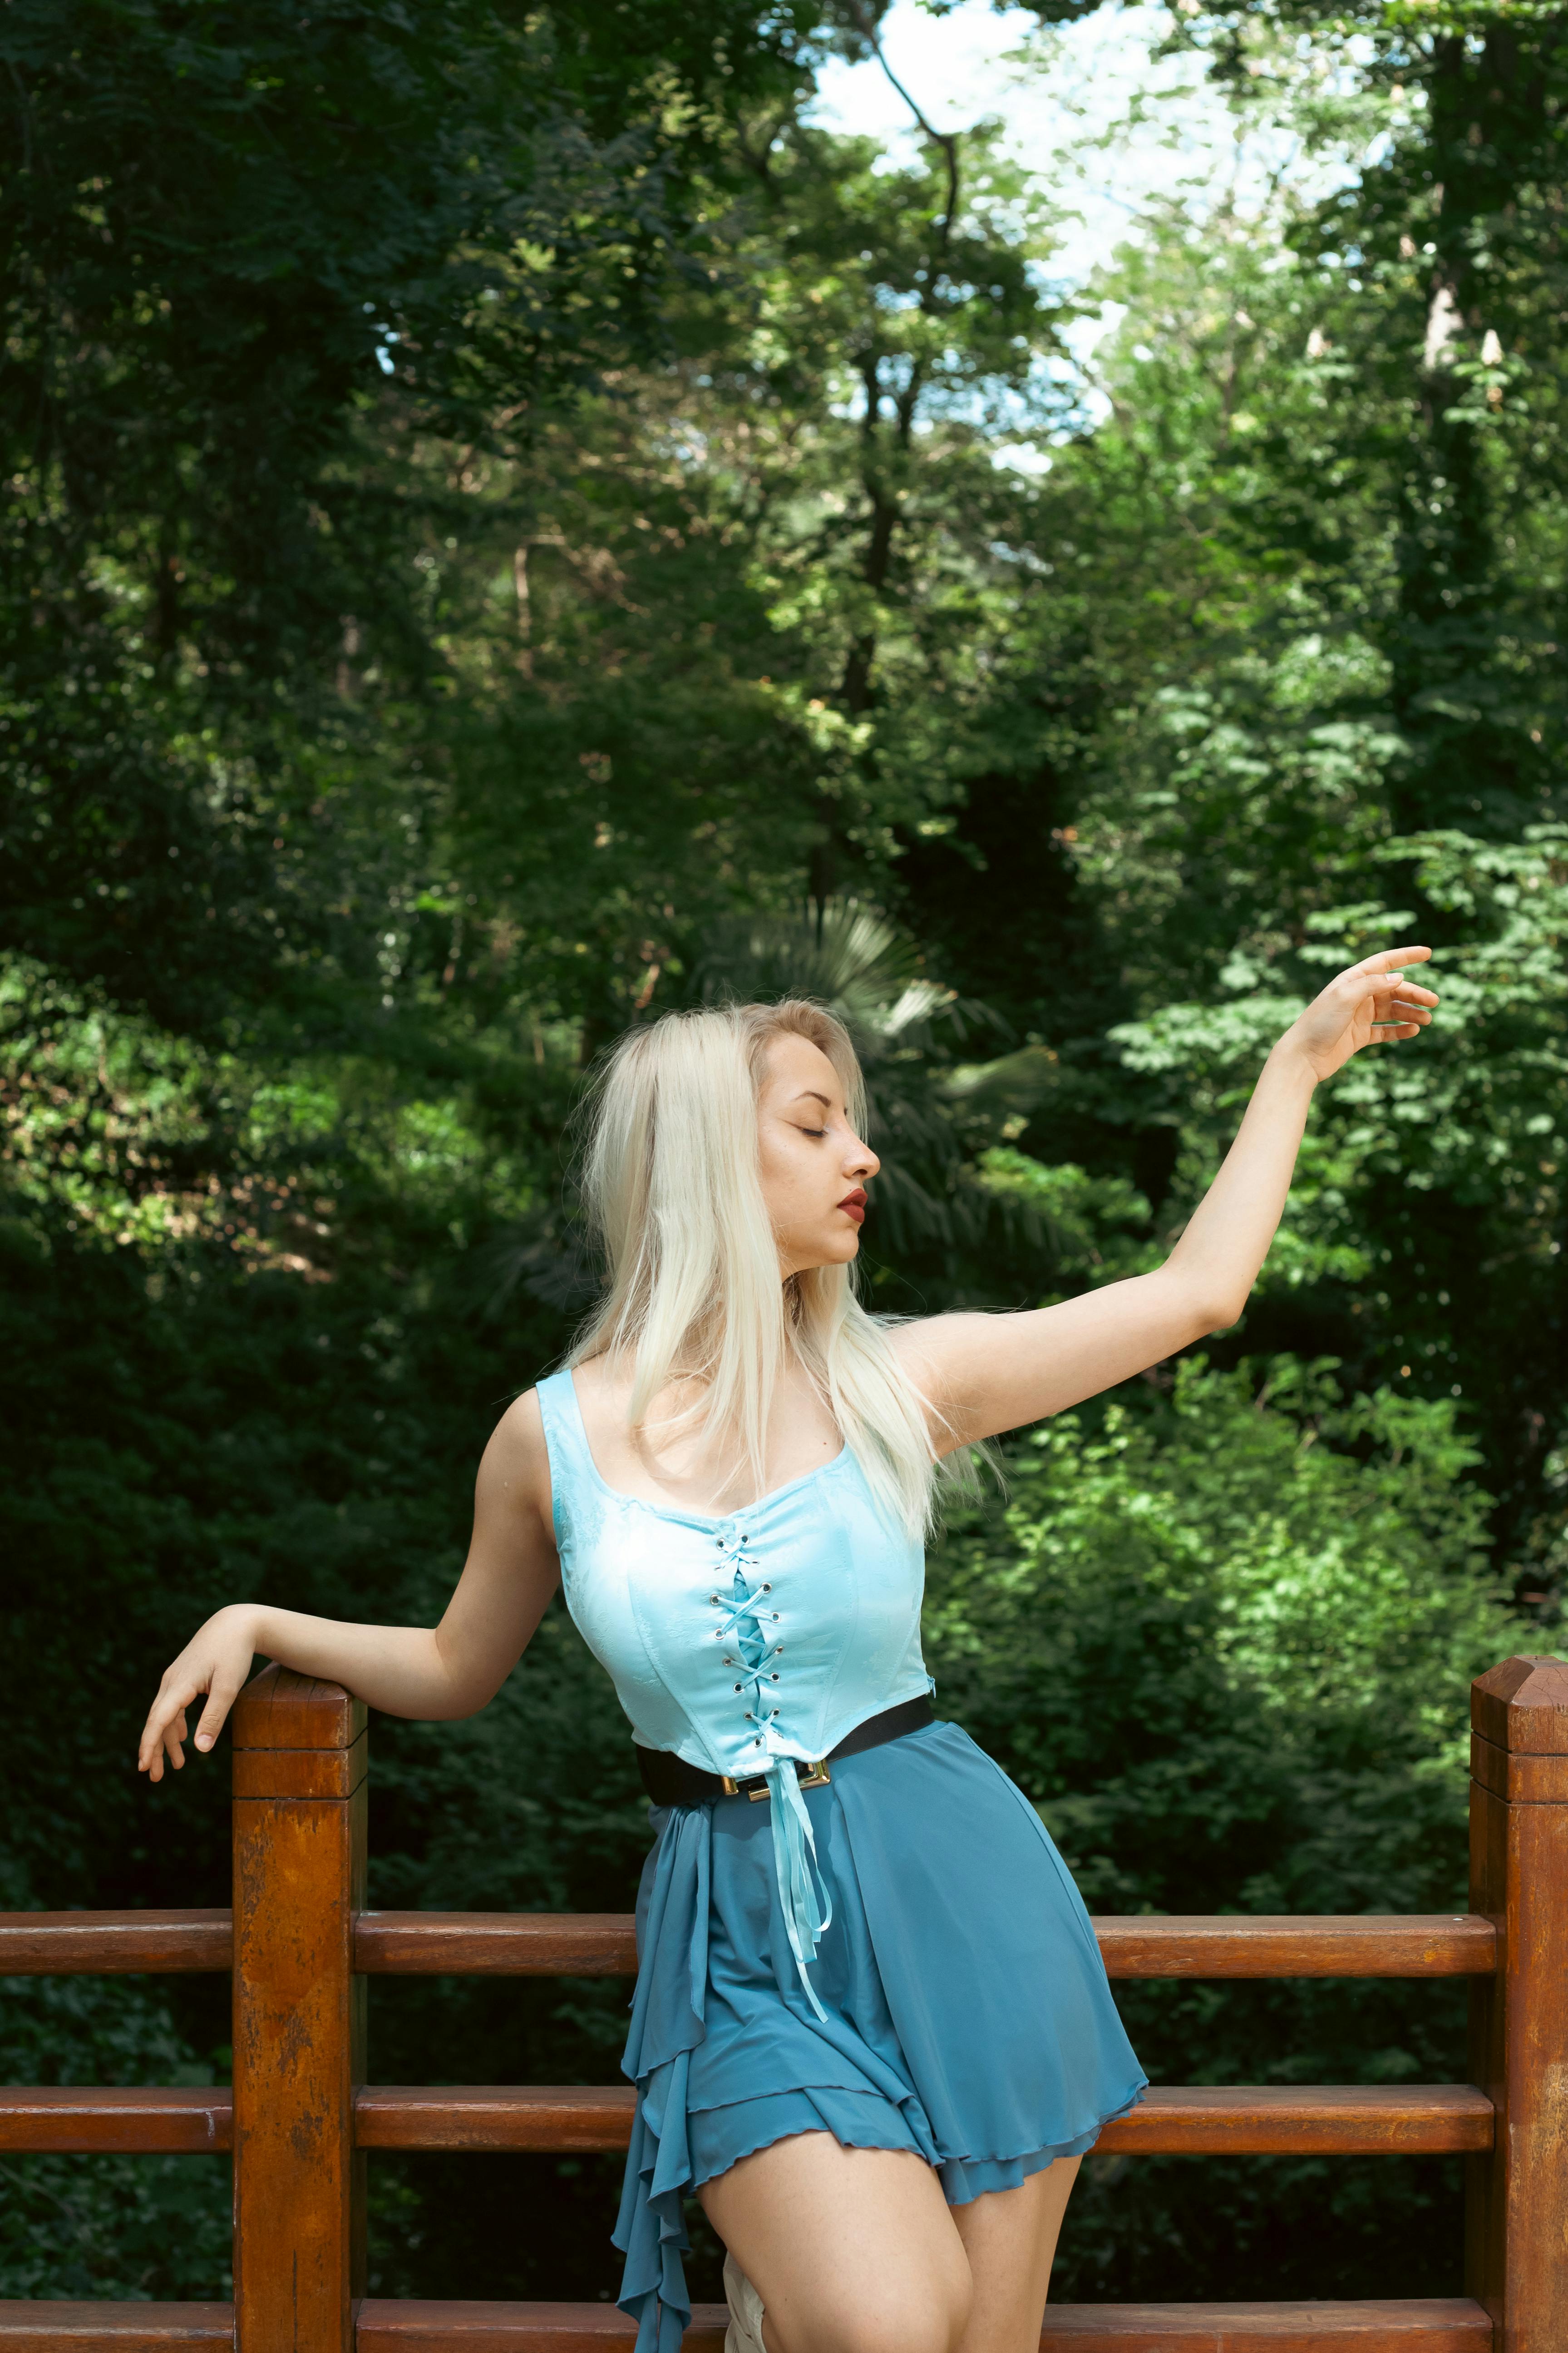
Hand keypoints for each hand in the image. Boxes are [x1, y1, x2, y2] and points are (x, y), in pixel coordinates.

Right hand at [137, 1606, 259, 1782]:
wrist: (235, 1623)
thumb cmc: (234, 1654)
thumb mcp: (228, 1687)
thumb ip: (214, 1718)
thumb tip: (200, 1749)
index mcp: (179, 1685)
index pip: (158, 1720)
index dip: (149, 1745)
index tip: (143, 1767)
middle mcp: (170, 1682)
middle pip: (157, 1721)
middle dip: (154, 1750)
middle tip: (155, 1778)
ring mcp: (174, 1678)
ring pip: (165, 1715)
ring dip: (168, 1740)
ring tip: (176, 1766)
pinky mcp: (182, 1677)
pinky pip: (173, 1706)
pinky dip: (176, 1724)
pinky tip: (183, 1738)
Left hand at [1280, 945, 1437, 1083]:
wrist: (1302, 1057)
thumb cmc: (1319, 1023)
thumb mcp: (1344, 998)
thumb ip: (1371, 985)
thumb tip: (1398, 977)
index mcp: (1352, 980)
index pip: (1384, 963)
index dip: (1406, 956)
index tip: (1428, 952)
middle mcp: (1357, 996)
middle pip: (1393, 989)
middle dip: (1414, 993)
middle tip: (1434, 1001)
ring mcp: (1359, 1016)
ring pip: (1392, 1010)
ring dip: (1410, 1012)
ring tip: (1427, 1019)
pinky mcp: (1359, 1036)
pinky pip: (1385, 1031)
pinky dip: (1399, 1030)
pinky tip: (1414, 1030)